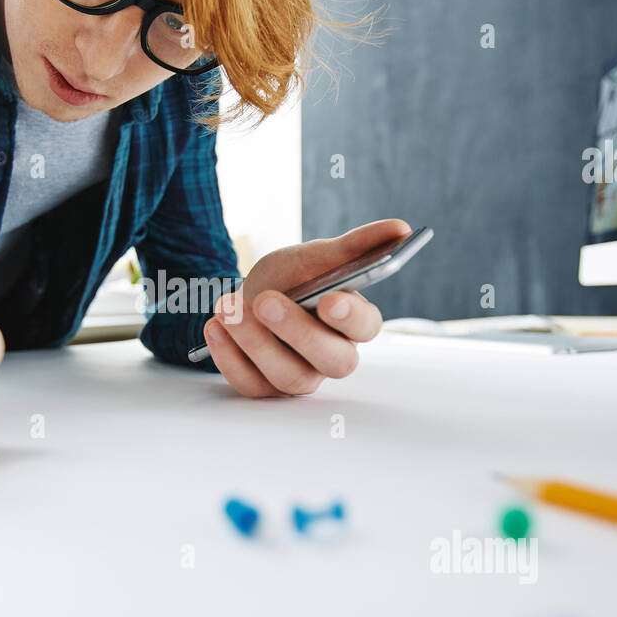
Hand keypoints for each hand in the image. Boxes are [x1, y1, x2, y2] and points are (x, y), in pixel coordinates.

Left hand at [202, 219, 409, 397]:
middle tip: (265, 302)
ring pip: (288, 376)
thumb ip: (356, 246)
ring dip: (256, 343)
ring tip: (229, 308)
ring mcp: (299, 376)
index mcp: (353, 323)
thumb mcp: (317, 256)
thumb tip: (401, 228)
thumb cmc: (292, 279)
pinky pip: (250, 384)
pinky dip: (229, 356)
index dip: (351, 319)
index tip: (329, 300)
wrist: (249, 296)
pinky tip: (215, 326)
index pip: (366, 329)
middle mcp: (331, 357)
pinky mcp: (265, 387)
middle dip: (297, 332)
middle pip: (330, 360)